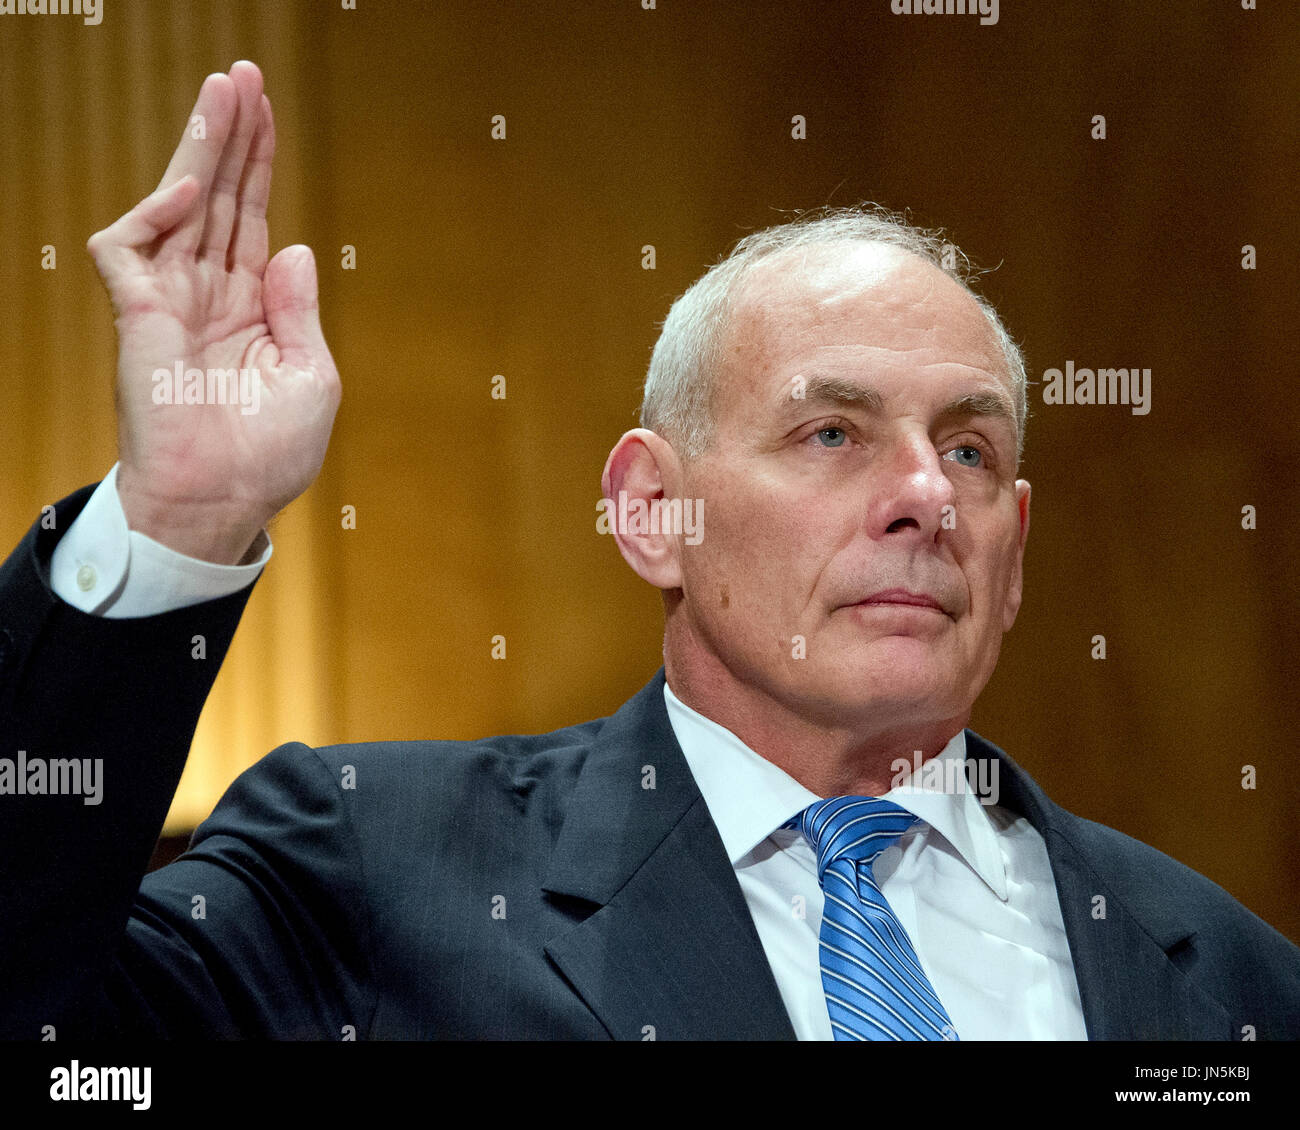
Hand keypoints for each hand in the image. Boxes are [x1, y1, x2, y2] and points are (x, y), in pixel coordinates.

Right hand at [85, 61, 339, 563]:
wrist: (225, 499)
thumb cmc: (269, 452)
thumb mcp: (312, 376)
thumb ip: (298, 309)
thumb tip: (293, 246)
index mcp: (251, 307)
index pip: (254, 218)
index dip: (261, 165)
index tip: (268, 112)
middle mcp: (210, 294)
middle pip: (222, 197)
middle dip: (233, 136)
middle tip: (242, 75)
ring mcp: (171, 300)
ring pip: (182, 203)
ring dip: (202, 146)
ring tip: (225, 90)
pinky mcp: (136, 314)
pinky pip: (130, 247)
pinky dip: (157, 212)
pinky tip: (192, 191)